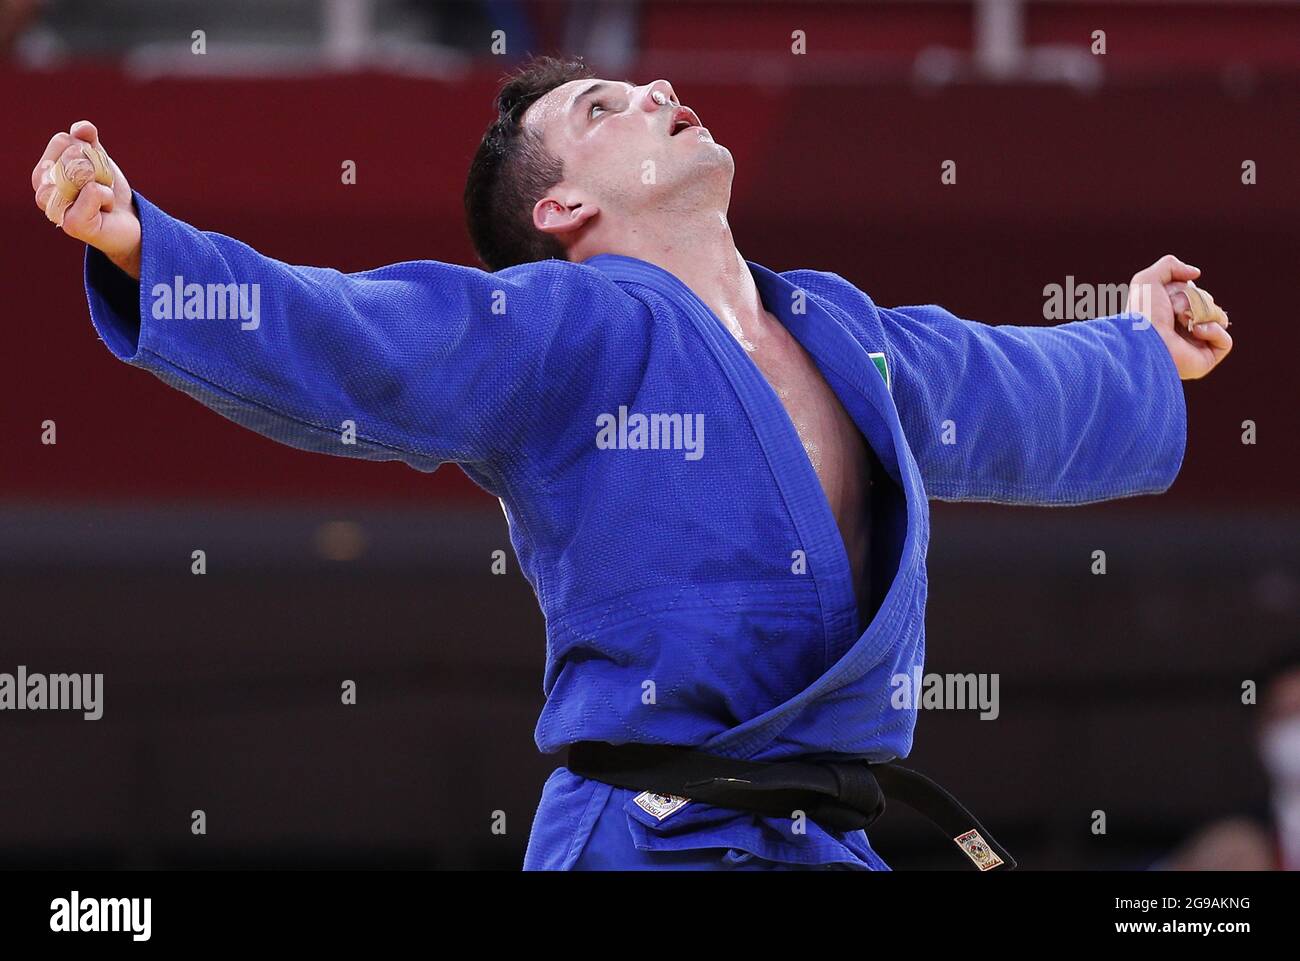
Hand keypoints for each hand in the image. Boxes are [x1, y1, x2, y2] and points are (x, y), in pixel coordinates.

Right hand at [31, 120, 140, 279]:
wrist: (130, 224)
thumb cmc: (108, 192)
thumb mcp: (98, 160)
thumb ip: (87, 140)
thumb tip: (82, 128)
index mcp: (42, 174)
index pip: (62, 140)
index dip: (87, 150)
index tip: (93, 170)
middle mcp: (42, 192)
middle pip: (72, 153)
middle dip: (97, 166)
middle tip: (100, 186)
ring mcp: (55, 210)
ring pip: (79, 171)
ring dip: (101, 180)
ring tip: (101, 197)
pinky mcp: (72, 225)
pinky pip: (93, 191)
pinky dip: (107, 196)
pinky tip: (105, 209)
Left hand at [1126, 255, 1231, 379]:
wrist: (1144, 341)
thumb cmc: (1142, 313)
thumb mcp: (1147, 279)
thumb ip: (1170, 265)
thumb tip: (1196, 273)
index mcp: (1169, 315)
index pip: (1193, 292)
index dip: (1183, 289)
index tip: (1166, 295)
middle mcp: (1182, 330)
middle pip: (1208, 302)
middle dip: (1192, 299)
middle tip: (1172, 311)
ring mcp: (1194, 345)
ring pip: (1218, 317)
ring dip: (1200, 312)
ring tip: (1182, 321)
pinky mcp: (1205, 359)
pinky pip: (1225, 340)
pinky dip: (1213, 330)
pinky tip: (1195, 332)